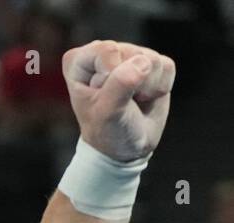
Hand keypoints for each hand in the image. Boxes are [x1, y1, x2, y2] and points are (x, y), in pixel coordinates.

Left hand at [62, 40, 174, 161]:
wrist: (125, 147)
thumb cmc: (106, 130)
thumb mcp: (106, 113)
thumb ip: (119, 86)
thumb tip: (143, 63)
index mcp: (79, 61)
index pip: (106, 50)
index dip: (111, 75)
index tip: (103, 98)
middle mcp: (103, 53)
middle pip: (132, 53)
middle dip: (132, 83)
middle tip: (120, 102)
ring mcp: (129, 55)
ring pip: (152, 60)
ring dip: (147, 88)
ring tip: (132, 101)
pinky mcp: (152, 63)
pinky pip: (166, 66)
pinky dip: (160, 87)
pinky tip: (145, 97)